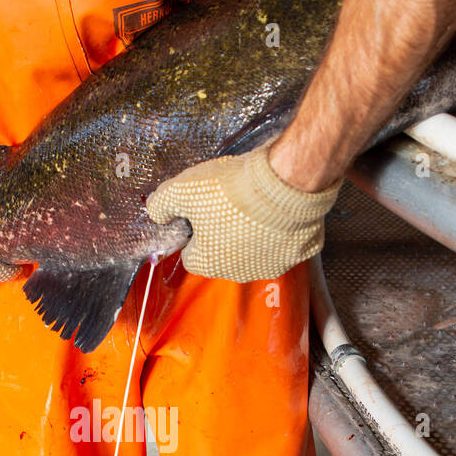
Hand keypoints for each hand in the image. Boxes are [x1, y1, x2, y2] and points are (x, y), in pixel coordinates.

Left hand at [146, 146, 339, 281]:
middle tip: (228, 202)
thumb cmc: (232, 191)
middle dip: (223, 232)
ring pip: (255, 250)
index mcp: (208, 263)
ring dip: (252, 233)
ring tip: (254, 204)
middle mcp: (239, 272)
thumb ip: (161, 203)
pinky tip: (279, 210)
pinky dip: (282, 230)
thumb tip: (157, 212)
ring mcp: (272, 265)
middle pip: (223, 254)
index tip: (201, 211)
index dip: (193, 232)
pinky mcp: (299, 253)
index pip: (191, 254)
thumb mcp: (181, 189)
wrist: (284, 183)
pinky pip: (286, 243)